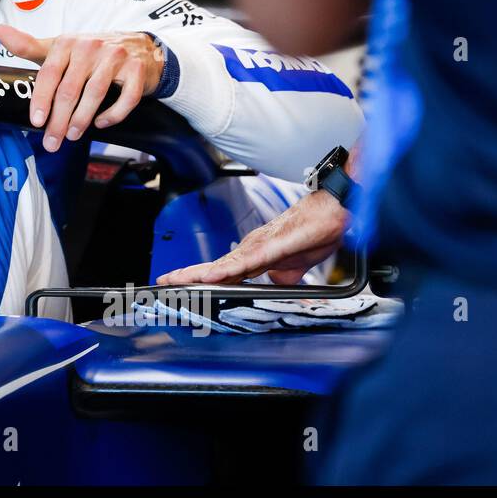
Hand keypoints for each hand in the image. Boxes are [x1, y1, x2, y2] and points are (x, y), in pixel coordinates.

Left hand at [0, 25, 164, 151]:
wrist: (138, 47)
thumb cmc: (93, 51)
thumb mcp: (60, 47)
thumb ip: (30, 46)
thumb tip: (0, 32)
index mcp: (67, 43)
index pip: (49, 74)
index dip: (41, 99)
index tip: (36, 121)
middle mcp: (91, 47)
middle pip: (69, 89)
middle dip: (58, 120)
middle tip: (52, 141)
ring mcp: (115, 58)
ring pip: (94, 94)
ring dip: (81, 120)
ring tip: (72, 135)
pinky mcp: (136, 70)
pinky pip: (125, 98)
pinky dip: (113, 114)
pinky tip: (101, 123)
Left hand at [156, 187, 348, 285]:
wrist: (333, 211)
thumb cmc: (315, 231)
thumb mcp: (296, 266)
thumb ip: (284, 277)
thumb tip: (278, 285)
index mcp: (255, 255)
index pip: (222, 271)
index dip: (200, 279)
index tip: (180, 286)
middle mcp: (251, 249)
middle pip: (215, 267)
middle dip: (188, 276)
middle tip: (163, 282)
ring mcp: (259, 247)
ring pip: (223, 265)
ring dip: (199, 274)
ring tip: (176, 281)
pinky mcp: (272, 247)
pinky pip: (247, 262)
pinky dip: (228, 270)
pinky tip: (212, 276)